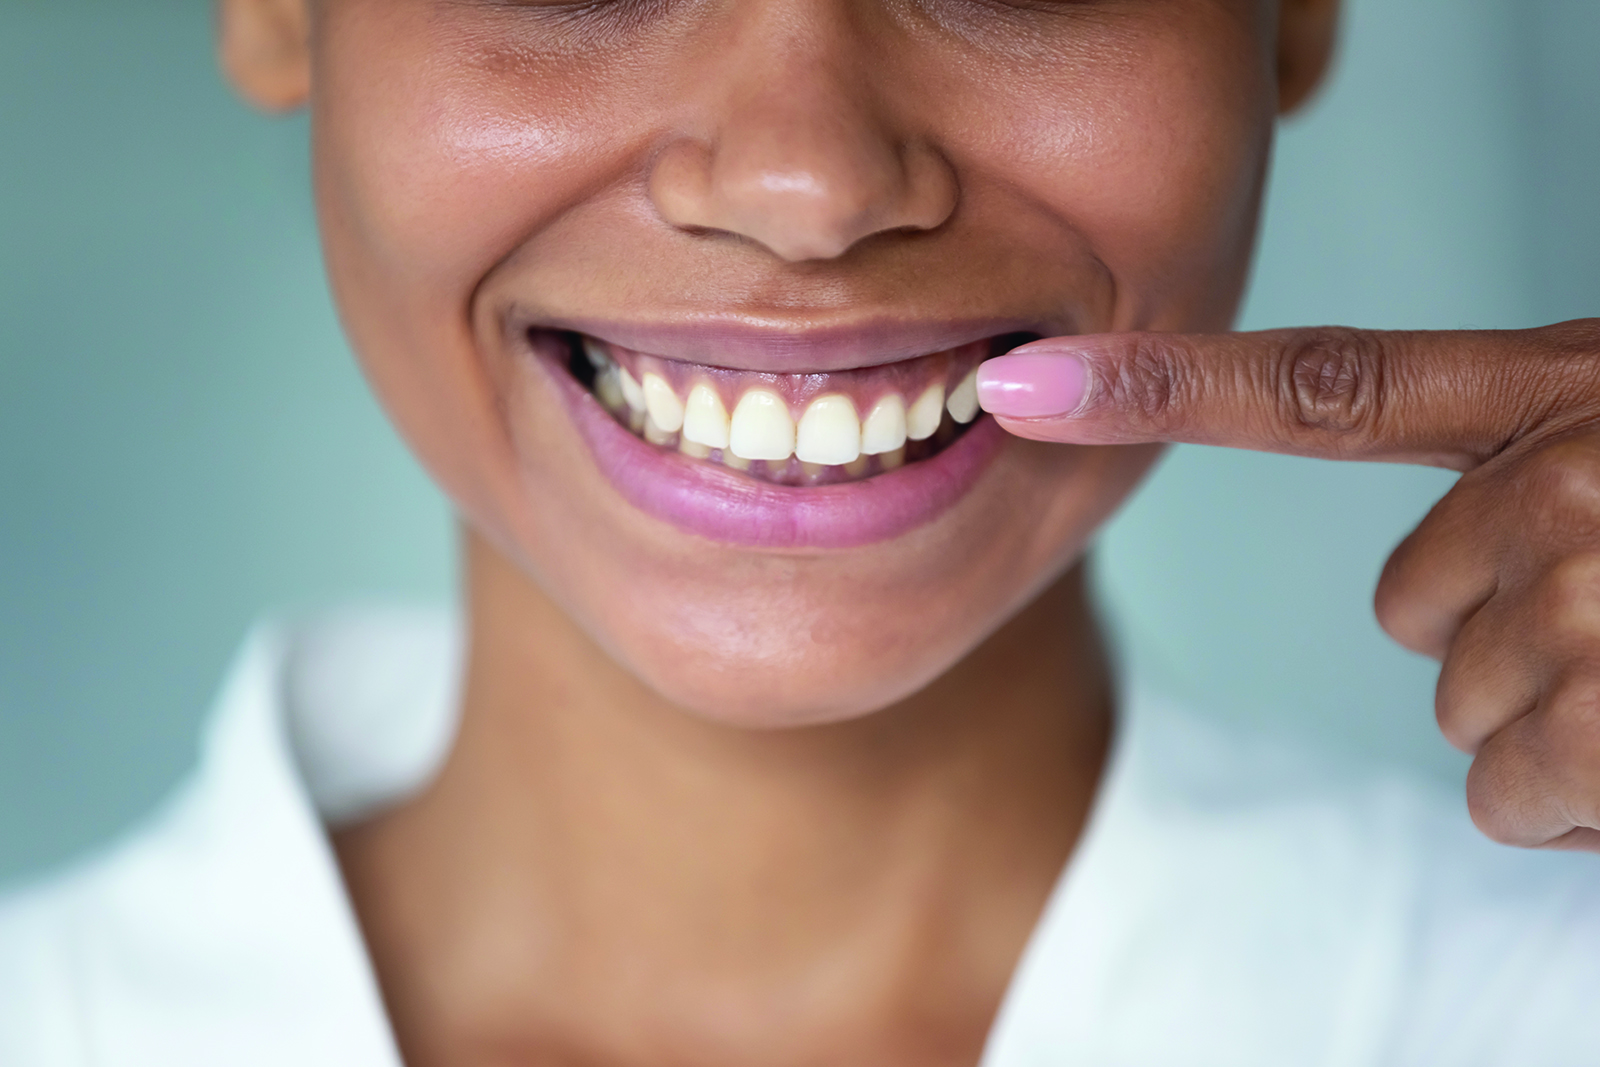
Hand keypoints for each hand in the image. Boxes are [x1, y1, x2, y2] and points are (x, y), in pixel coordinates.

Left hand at [977, 319, 1599, 850]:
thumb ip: (1524, 456)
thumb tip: (1429, 568)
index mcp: (1555, 394)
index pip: (1322, 386)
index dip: (1161, 386)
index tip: (1027, 386)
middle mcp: (1551, 488)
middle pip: (1406, 606)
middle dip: (1493, 628)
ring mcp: (1574, 607)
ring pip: (1460, 710)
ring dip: (1554, 715)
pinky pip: (1511, 796)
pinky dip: (1581, 798)